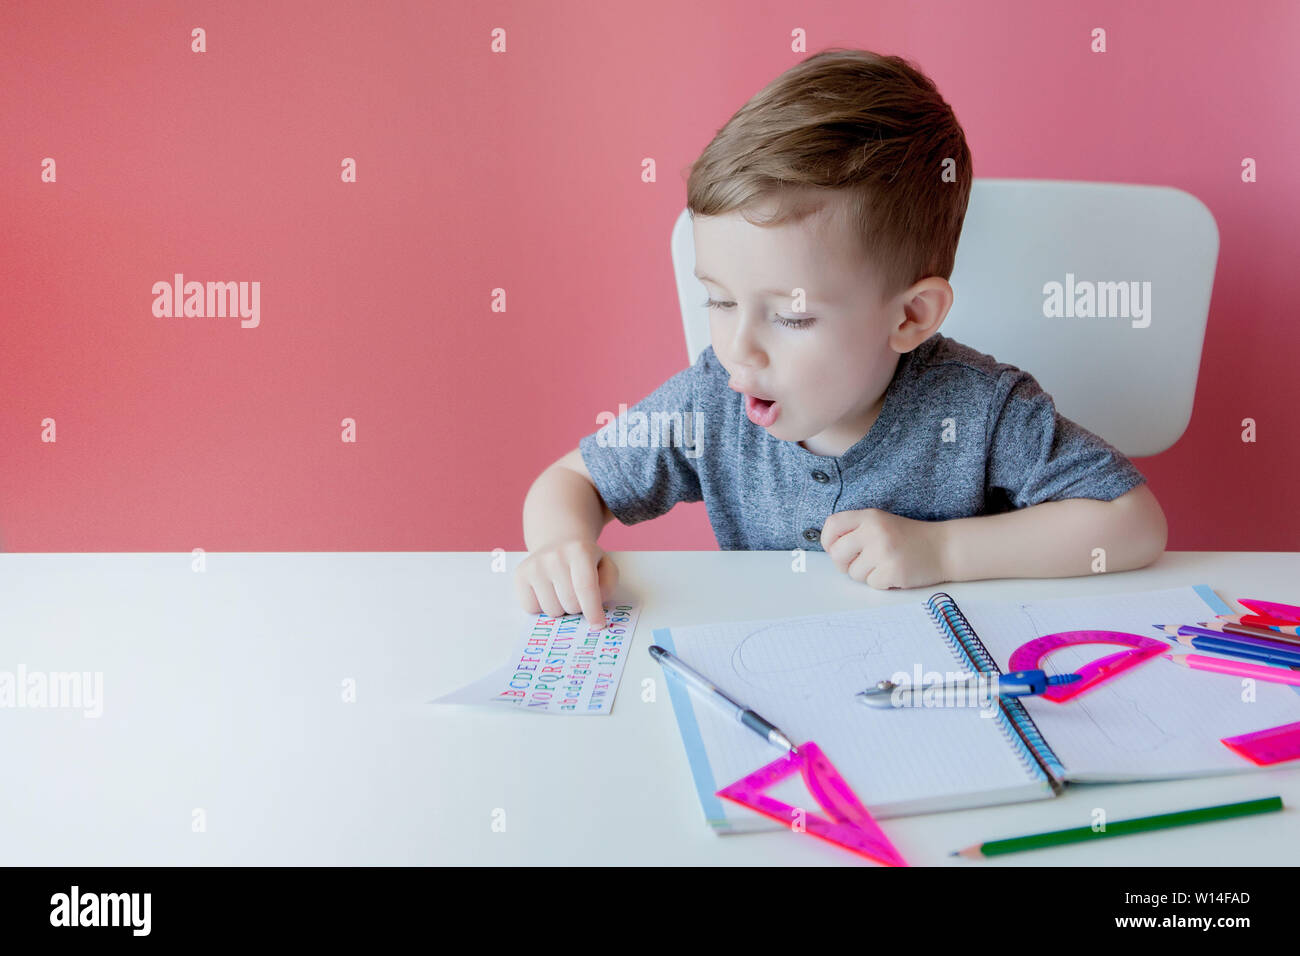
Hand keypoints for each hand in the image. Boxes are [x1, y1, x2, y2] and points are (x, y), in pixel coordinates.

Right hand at [514, 538, 618, 628]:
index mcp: (580, 551)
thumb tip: (594, 607)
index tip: (598, 626)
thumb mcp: (605, 566)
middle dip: (578, 608)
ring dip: (560, 608)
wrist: (558, 543)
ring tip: (562, 592)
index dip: (592, 610)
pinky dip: (541, 608)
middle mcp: (555, 556)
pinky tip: (547, 592)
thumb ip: (607, 586)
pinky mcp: (520, 575)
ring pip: (552, 610)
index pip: (585, 587)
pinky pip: (531, 608)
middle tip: (578, 596)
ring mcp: (535, 565)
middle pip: (570, 603)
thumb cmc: (585, 562)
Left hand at [820, 508, 948, 589]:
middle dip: (845, 564)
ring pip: (853, 574)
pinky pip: (871, 584)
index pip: (831, 526)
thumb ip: (855, 530)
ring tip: (885, 564)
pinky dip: (882, 582)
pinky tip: (895, 572)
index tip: (836, 549)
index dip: (828, 541)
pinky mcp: (893, 571)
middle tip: (861, 562)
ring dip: (866, 574)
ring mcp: (884, 551)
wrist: (944, 548)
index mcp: (868, 516)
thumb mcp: (880, 523)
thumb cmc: (907, 538)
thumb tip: (829, 548)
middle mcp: (874, 531)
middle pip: (837, 555)